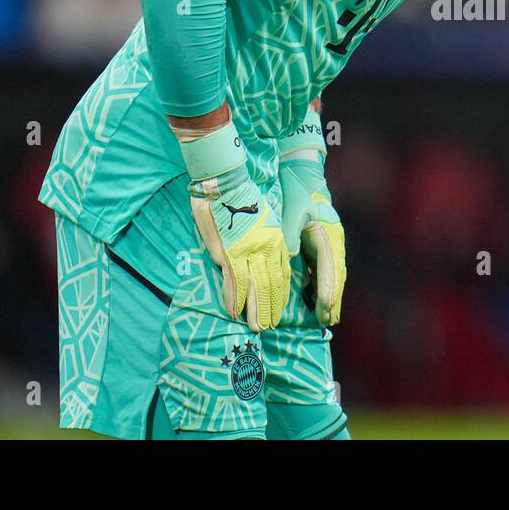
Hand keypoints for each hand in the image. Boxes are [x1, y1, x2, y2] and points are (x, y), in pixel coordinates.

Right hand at [178, 121, 290, 330]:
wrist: (227, 182)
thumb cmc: (243, 196)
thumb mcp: (266, 216)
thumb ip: (267, 237)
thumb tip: (264, 255)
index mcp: (275, 239)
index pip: (282, 272)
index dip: (281, 293)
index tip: (280, 307)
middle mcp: (266, 249)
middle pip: (271, 285)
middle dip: (271, 308)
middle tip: (269, 326)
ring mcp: (248, 253)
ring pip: (256, 289)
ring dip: (256, 310)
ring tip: (257, 327)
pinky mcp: (229, 254)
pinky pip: (234, 283)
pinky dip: (234, 300)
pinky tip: (234, 313)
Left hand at [279, 148, 345, 326]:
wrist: (302, 175)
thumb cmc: (296, 192)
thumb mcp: (292, 210)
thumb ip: (290, 234)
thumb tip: (291, 256)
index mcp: (328, 232)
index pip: (330, 264)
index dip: (328, 287)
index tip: (325, 305)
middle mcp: (333, 240)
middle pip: (336, 274)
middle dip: (332, 298)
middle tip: (327, 320)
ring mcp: (330, 243)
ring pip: (333, 274)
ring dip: (331, 296)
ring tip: (327, 317)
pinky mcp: (322, 245)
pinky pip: (325, 271)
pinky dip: (324, 287)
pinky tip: (320, 302)